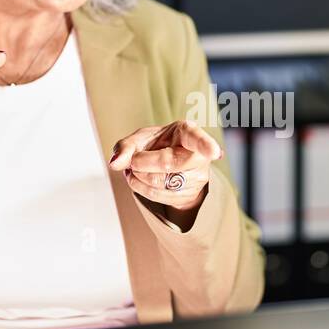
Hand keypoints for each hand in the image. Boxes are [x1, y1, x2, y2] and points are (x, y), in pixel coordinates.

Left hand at [108, 120, 222, 223]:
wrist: (166, 164)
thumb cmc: (155, 144)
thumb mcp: (140, 138)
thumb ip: (125, 146)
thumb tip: (115, 163)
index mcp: (188, 133)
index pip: (198, 139)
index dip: (206, 144)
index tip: (213, 152)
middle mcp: (198, 155)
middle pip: (171, 163)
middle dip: (144, 163)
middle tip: (133, 160)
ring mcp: (197, 177)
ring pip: (163, 182)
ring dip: (140, 177)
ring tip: (134, 168)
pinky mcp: (190, 194)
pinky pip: (160, 196)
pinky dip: (141, 188)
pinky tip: (138, 178)